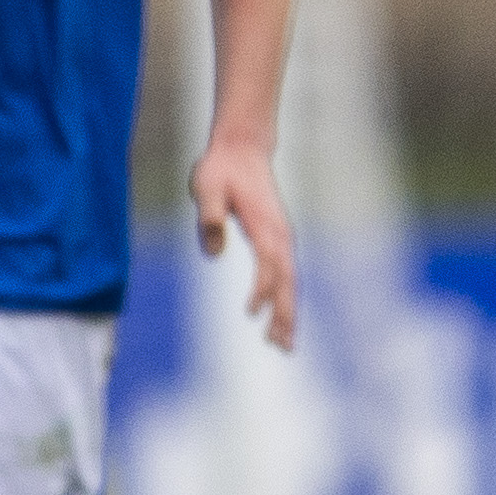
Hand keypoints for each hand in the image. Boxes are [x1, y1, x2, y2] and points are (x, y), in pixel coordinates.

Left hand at [190, 135, 297, 350]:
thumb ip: (209, 216)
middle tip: (279, 345)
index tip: (251, 312)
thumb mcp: (206, 185)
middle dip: (284, 313)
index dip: (262, 289)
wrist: (243, 149)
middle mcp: (280, 234)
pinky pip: (285, 275)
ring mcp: (282, 238)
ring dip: (287, 312)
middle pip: (287, 279)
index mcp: (264, 223)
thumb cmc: (221, 168)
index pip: (268, 263)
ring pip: (289, 281)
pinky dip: (284, 299)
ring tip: (282, 345)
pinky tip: (278, 319)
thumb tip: (214, 252)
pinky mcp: (278, 241)